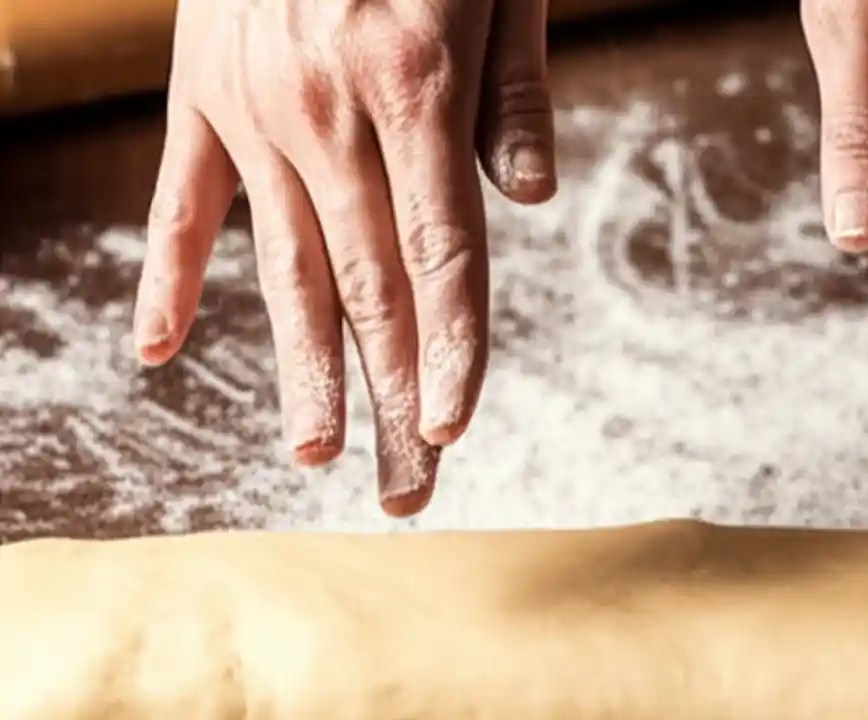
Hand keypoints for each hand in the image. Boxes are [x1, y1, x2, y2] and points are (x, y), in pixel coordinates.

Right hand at [133, 0, 556, 514]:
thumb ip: (514, 87)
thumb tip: (527, 201)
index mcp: (414, 80)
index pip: (441, 251)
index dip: (450, 348)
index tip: (450, 430)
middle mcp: (327, 107)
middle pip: (369, 283)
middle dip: (392, 395)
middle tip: (404, 489)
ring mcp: (252, 104)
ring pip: (285, 264)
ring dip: (303, 368)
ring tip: (313, 456)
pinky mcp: (198, 89)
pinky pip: (182, 200)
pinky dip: (174, 275)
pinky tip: (162, 354)